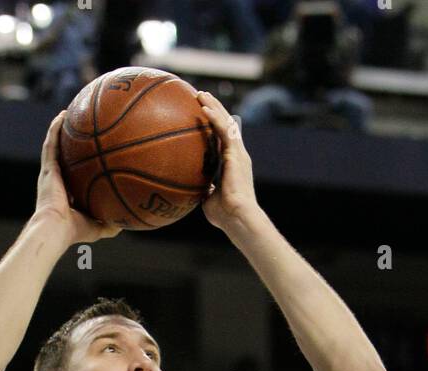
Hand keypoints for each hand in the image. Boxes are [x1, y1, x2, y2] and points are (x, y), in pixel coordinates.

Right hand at [35, 111, 123, 246]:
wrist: (56, 229)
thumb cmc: (74, 232)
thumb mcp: (99, 227)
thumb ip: (111, 223)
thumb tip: (129, 221)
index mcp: (66, 194)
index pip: (74, 176)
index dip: (80, 166)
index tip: (91, 155)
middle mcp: (57, 181)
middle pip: (64, 157)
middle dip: (70, 144)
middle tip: (80, 129)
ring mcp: (50, 173)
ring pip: (55, 145)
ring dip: (60, 129)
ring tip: (69, 113)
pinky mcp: (47, 168)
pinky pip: (51, 143)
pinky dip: (56, 128)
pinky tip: (63, 114)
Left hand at [195, 91, 257, 232]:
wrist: (238, 218)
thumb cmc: (224, 215)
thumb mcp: (209, 199)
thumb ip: (203, 189)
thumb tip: (189, 187)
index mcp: (232, 164)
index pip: (223, 138)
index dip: (214, 124)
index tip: (202, 113)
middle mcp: (237, 155)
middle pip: (226, 125)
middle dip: (214, 109)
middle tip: (200, 96)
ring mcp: (238, 153)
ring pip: (226, 123)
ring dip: (214, 107)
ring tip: (201, 95)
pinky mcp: (237, 154)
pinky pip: (225, 132)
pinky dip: (215, 119)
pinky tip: (205, 109)